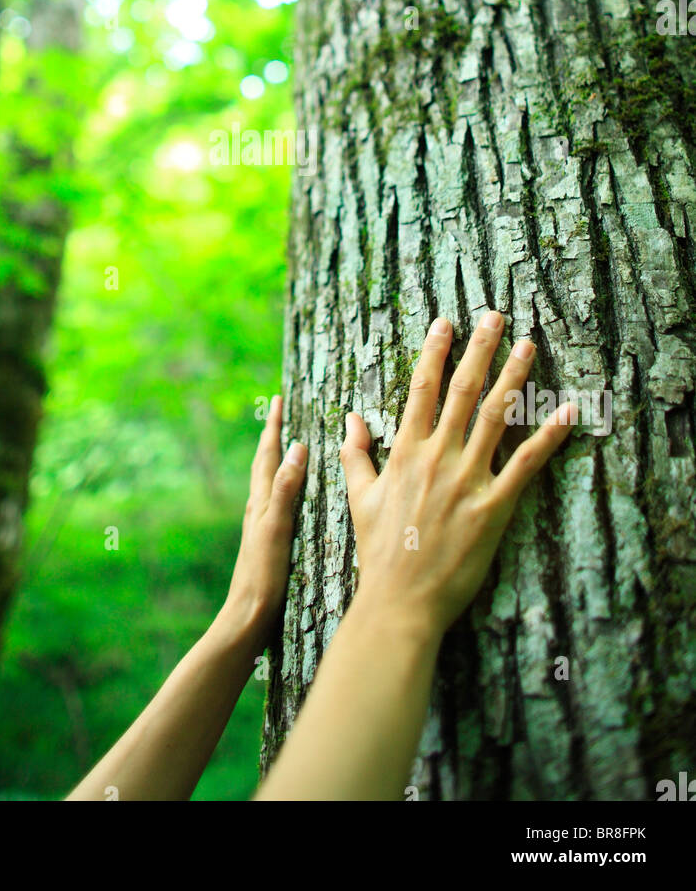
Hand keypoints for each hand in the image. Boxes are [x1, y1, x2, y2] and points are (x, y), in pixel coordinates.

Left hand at [220, 395, 306, 644]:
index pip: (268, 454)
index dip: (274, 426)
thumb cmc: (262, 574)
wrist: (246, 617)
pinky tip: (288, 499)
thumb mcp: (277, 527)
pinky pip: (276, 502)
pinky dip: (283, 487)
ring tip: (287, 447)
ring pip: (269, 482)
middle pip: (265, 463)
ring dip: (277, 461)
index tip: (278, 399)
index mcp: (259, 501)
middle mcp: (257, 508)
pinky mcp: (267, 541)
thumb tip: (297, 448)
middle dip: (273, 437)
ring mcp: (260, 525)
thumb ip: (285, 488)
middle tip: (281, 413)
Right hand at [341, 311, 575, 640]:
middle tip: (495, 317)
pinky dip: (548, 437)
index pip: (421, 389)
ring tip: (528, 345)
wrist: (399, 601)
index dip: (435, 352)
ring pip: (496, 416)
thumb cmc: (379, 552)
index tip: (446, 323)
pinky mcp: (494, 508)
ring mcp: (467, 480)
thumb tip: (352, 418)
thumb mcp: (359, 497)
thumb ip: (355, 454)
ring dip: (515, 377)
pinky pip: (526, 465)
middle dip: (480, 350)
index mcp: (405, 452)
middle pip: (463, 391)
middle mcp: (438, 457)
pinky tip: (567, 413)